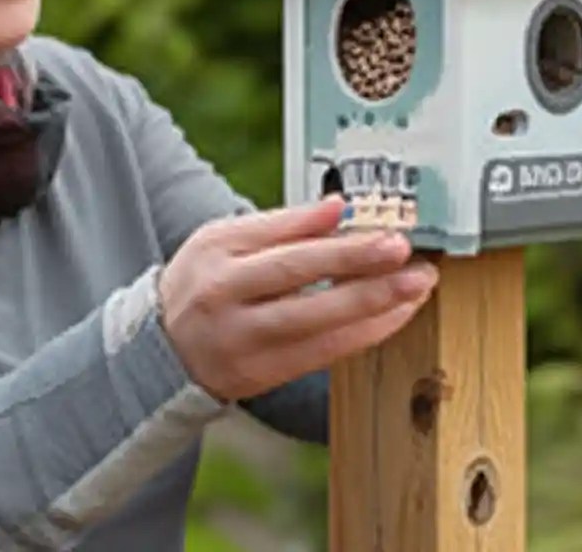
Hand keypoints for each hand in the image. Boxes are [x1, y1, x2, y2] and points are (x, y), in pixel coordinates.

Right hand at [157, 196, 438, 401]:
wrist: (164, 347)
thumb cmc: (205, 281)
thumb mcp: (225, 238)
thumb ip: (283, 224)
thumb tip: (338, 207)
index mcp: (218, 257)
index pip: (283, 246)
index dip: (337, 241)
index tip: (383, 232)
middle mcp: (228, 301)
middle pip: (299, 282)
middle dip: (358, 268)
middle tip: (405, 254)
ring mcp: (246, 343)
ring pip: (317, 325)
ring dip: (374, 305)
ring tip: (416, 286)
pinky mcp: (264, 374)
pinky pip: (324, 354)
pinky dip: (364, 333)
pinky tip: (395, 314)